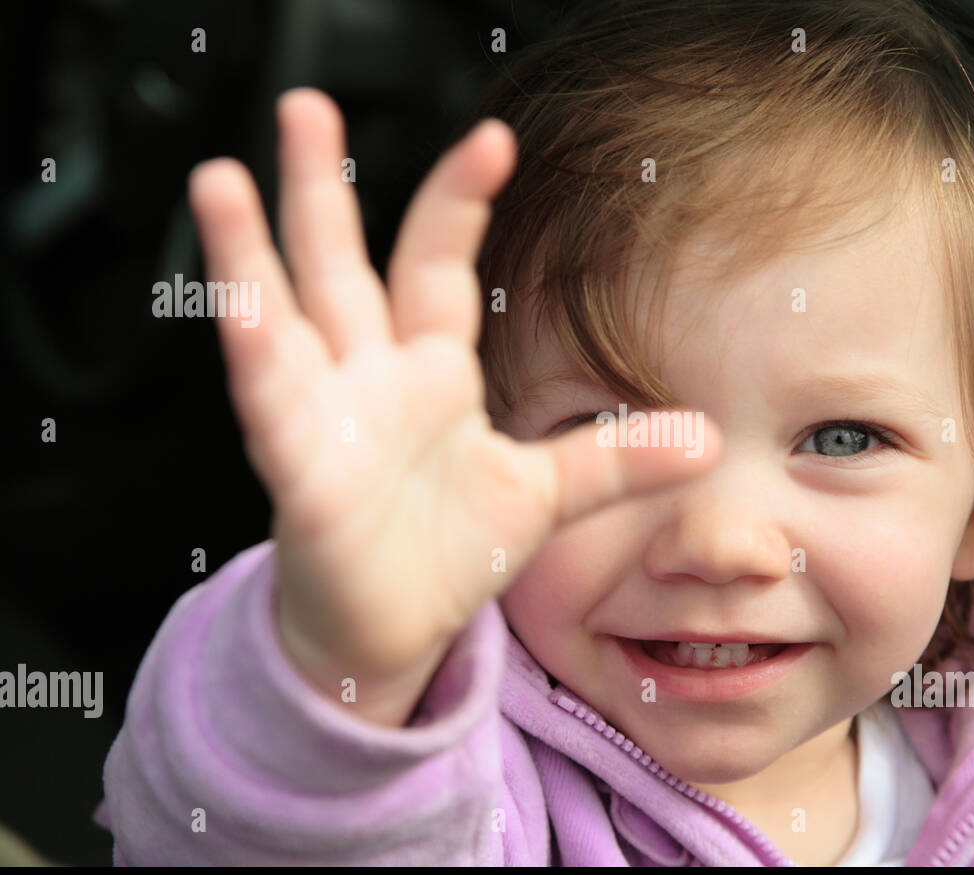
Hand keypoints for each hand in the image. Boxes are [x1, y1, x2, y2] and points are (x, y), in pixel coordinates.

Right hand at [188, 89, 718, 717]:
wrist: (389, 627)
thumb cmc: (449, 550)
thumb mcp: (544, 496)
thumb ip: (615, 460)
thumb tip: (707, 437)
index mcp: (429, 373)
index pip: (438, 268)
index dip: (460, 203)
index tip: (493, 140)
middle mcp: (368, 380)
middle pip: (340, 265)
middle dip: (323, 187)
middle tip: (309, 107)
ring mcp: (325, 420)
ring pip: (284, 319)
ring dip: (251, 253)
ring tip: (224, 181)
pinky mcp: (300, 474)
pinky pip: (272, 407)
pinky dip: (258, 358)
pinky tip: (245, 306)